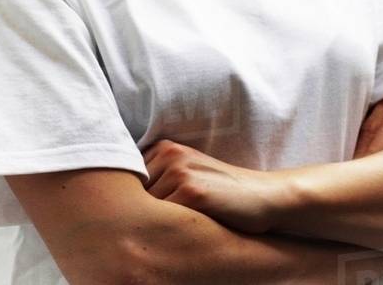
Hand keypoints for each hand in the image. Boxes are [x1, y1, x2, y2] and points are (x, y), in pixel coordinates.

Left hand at [141, 139, 282, 233]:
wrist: (263, 197)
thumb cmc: (222, 193)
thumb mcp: (188, 174)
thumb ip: (158, 180)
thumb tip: (119, 205)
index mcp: (165, 148)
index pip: (127, 179)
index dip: (130, 200)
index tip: (132, 213)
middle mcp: (169, 154)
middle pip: (132, 194)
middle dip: (137, 213)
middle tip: (148, 228)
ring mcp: (180, 172)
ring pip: (144, 208)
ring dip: (150, 224)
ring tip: (165, 232)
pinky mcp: (192, 192)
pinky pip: (162, 219)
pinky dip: (166, 231)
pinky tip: (179, 236)